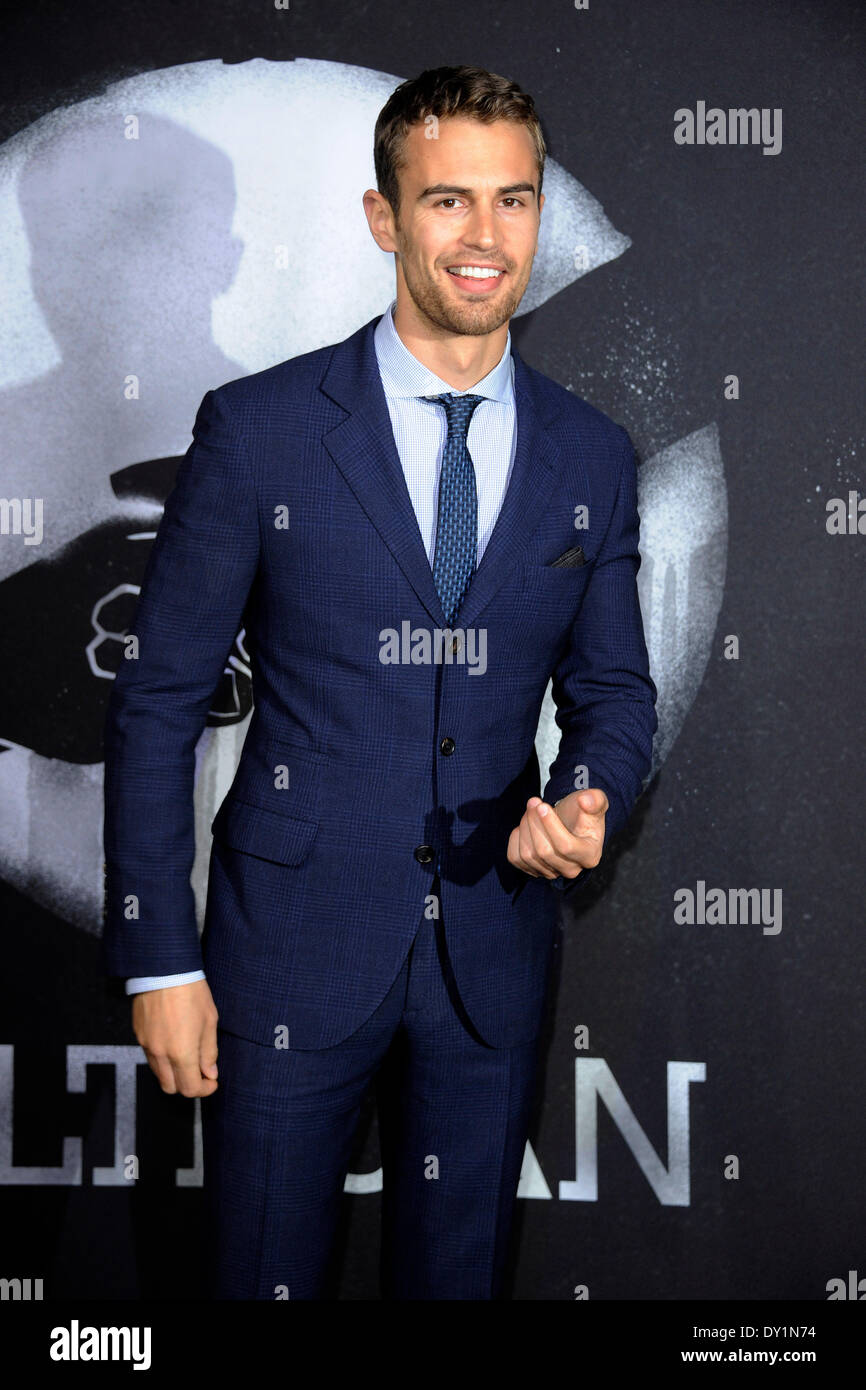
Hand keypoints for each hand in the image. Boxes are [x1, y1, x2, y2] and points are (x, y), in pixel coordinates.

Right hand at [132, 979, 219, 1097]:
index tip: (212, 1081)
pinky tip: (173, 1042)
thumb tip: (210, 1072)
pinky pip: (151, 1057)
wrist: (163, 970)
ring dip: (174, 1073)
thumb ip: (209, 1051)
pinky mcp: (139, 1035)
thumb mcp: (209, 1021)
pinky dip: (163, 1059)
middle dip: (187, 1085)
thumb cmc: (191, 992)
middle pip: (171, 1088)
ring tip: (187, 1055)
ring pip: (159, 1074)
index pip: (190, 1089)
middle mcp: (161, 1054)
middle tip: (200, 1072)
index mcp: (181, 1053)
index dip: (204, 1089)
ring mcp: (147, 1045)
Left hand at [507, 789, 608, 881]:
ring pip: (528, 855)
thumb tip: (586, 801)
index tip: (542, 806)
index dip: (550, 825)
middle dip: (534, 823)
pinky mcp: (533, 870)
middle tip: (533, 802)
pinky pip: (516, 858)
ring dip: (524, 828)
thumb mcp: (595, 802)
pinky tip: (525, 826)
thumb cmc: (582, 812)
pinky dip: (515, 839)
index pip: (566, 847)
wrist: (569, 821)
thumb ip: (595, 799)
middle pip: (544, 852)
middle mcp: (572, 870)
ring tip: (531, 811)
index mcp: (589, 855)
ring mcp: (552, 872)